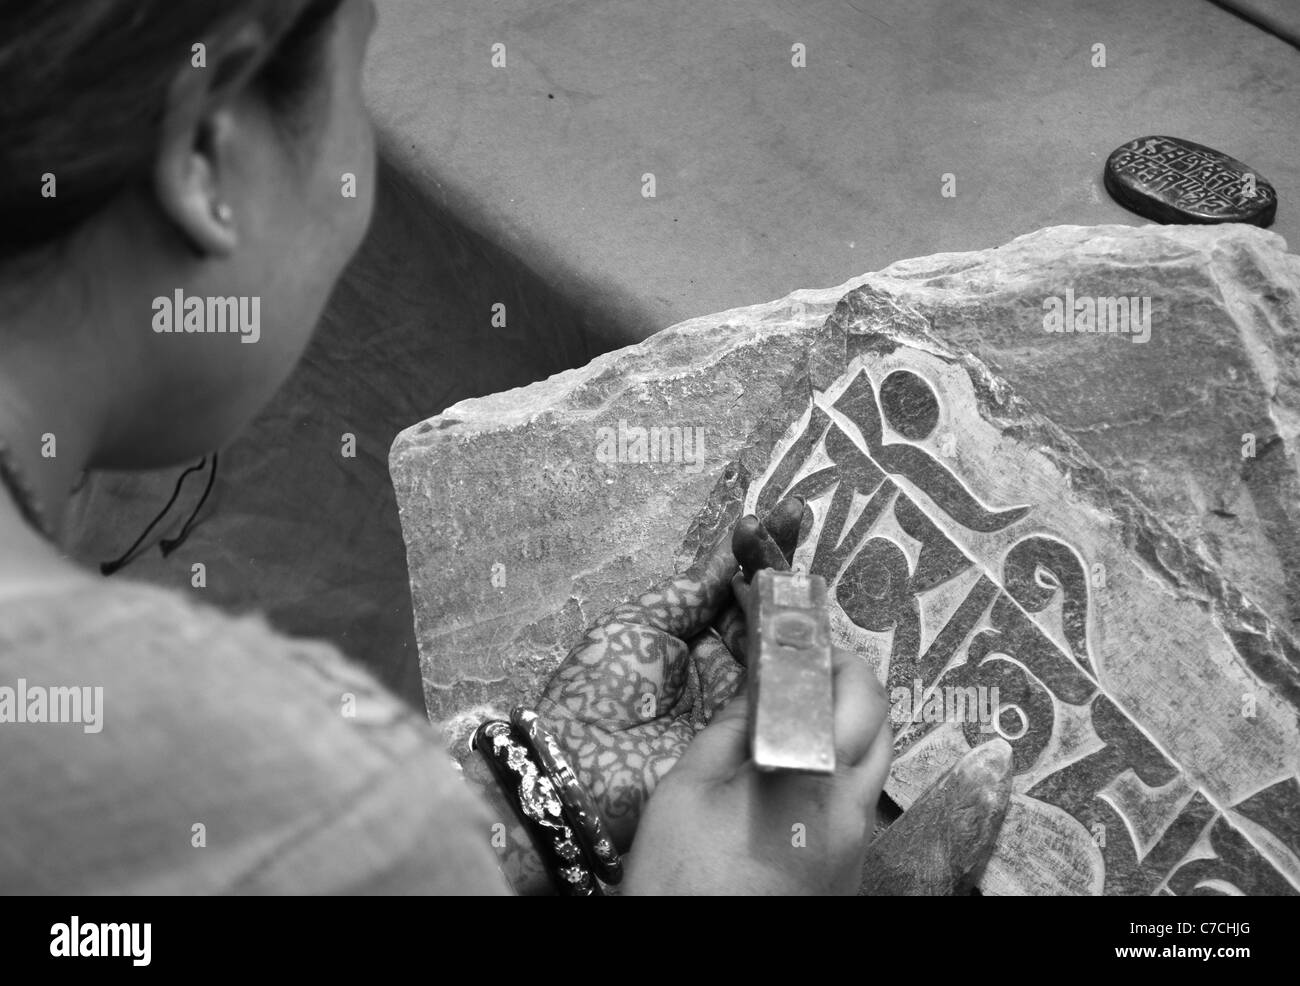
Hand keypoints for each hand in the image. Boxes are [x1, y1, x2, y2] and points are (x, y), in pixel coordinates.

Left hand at [534, 496, 805, 851]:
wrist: (583, 757)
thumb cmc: (599, 685)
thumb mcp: (640, 622)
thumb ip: (690, 592)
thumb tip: (728, 558)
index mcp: (693, 634)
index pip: (737, 585)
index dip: (762, 551)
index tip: (786, 514)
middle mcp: (725, 662)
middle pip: (768, 609)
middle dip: (784, 566)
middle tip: (796, 527)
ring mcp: (744, 696)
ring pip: (783, 644)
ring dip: (793, 603)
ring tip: (798, 564)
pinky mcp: (756, 729)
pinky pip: (785, 688)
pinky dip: (800, 657)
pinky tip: (808, 620)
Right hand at [623, 598, 892, 894]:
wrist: (694, 956)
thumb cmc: (680, 875)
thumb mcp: (687, 786)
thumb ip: (734, 726)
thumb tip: (761, 681)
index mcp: (812, 775)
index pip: (844, 685)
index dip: (820, 642)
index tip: (793, 616)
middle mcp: (853, 806)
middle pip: (878, 717)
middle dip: (845, 677)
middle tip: (798, 661)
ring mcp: (859, 840)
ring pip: (876, 757)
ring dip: (848, 720)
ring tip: (796, 708)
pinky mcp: (852, 868)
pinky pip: (862, 795)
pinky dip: (841, 762)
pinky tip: (797, 764)